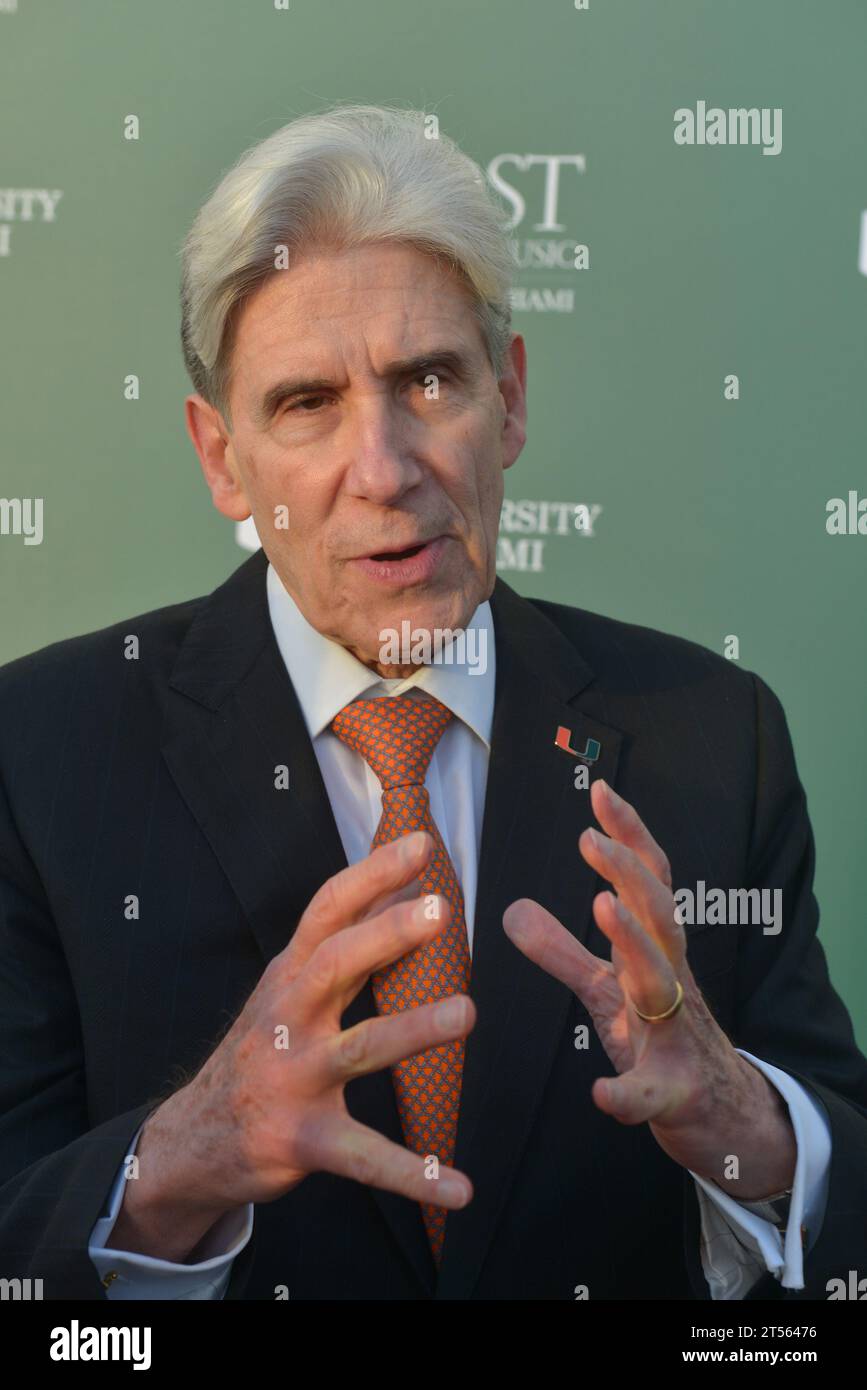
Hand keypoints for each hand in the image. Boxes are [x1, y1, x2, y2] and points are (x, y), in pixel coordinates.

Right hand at [108, 831, 474, 1260]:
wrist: (196, 1137)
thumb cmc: (262, 1047)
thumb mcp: (288, 986)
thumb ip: (340, 942)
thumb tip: (395, 882)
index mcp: (290, 974)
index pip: (327, 910)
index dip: (372, 874)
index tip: (420, 843)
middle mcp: (288, 1017)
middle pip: (334, 964)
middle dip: (386, 934)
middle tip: (440, 910)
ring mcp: (293, 1078)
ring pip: (357, 1049)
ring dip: (412, 1031)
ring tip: (467, 1013)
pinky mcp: (302, 1140)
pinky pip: (364, 1157)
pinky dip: (413, 1172)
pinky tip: (460, 1186)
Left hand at [502, 780, 795, 1200]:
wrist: (722, 1116)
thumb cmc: (662, 1040)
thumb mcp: (606, 991)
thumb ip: (561, 951)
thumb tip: (510, 909)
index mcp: (655, 952)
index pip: (648, 883)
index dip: (628, 836)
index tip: (600, 792)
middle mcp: (673, 983)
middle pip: (661, 916)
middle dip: (630, 874)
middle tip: (590, 839)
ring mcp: (676, 1037)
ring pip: (662, 985)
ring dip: (635, 944)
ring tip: (603, 907)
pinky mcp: (672, 1096)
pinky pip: (649, 1094)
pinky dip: (627, 1093)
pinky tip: (600, 1092)